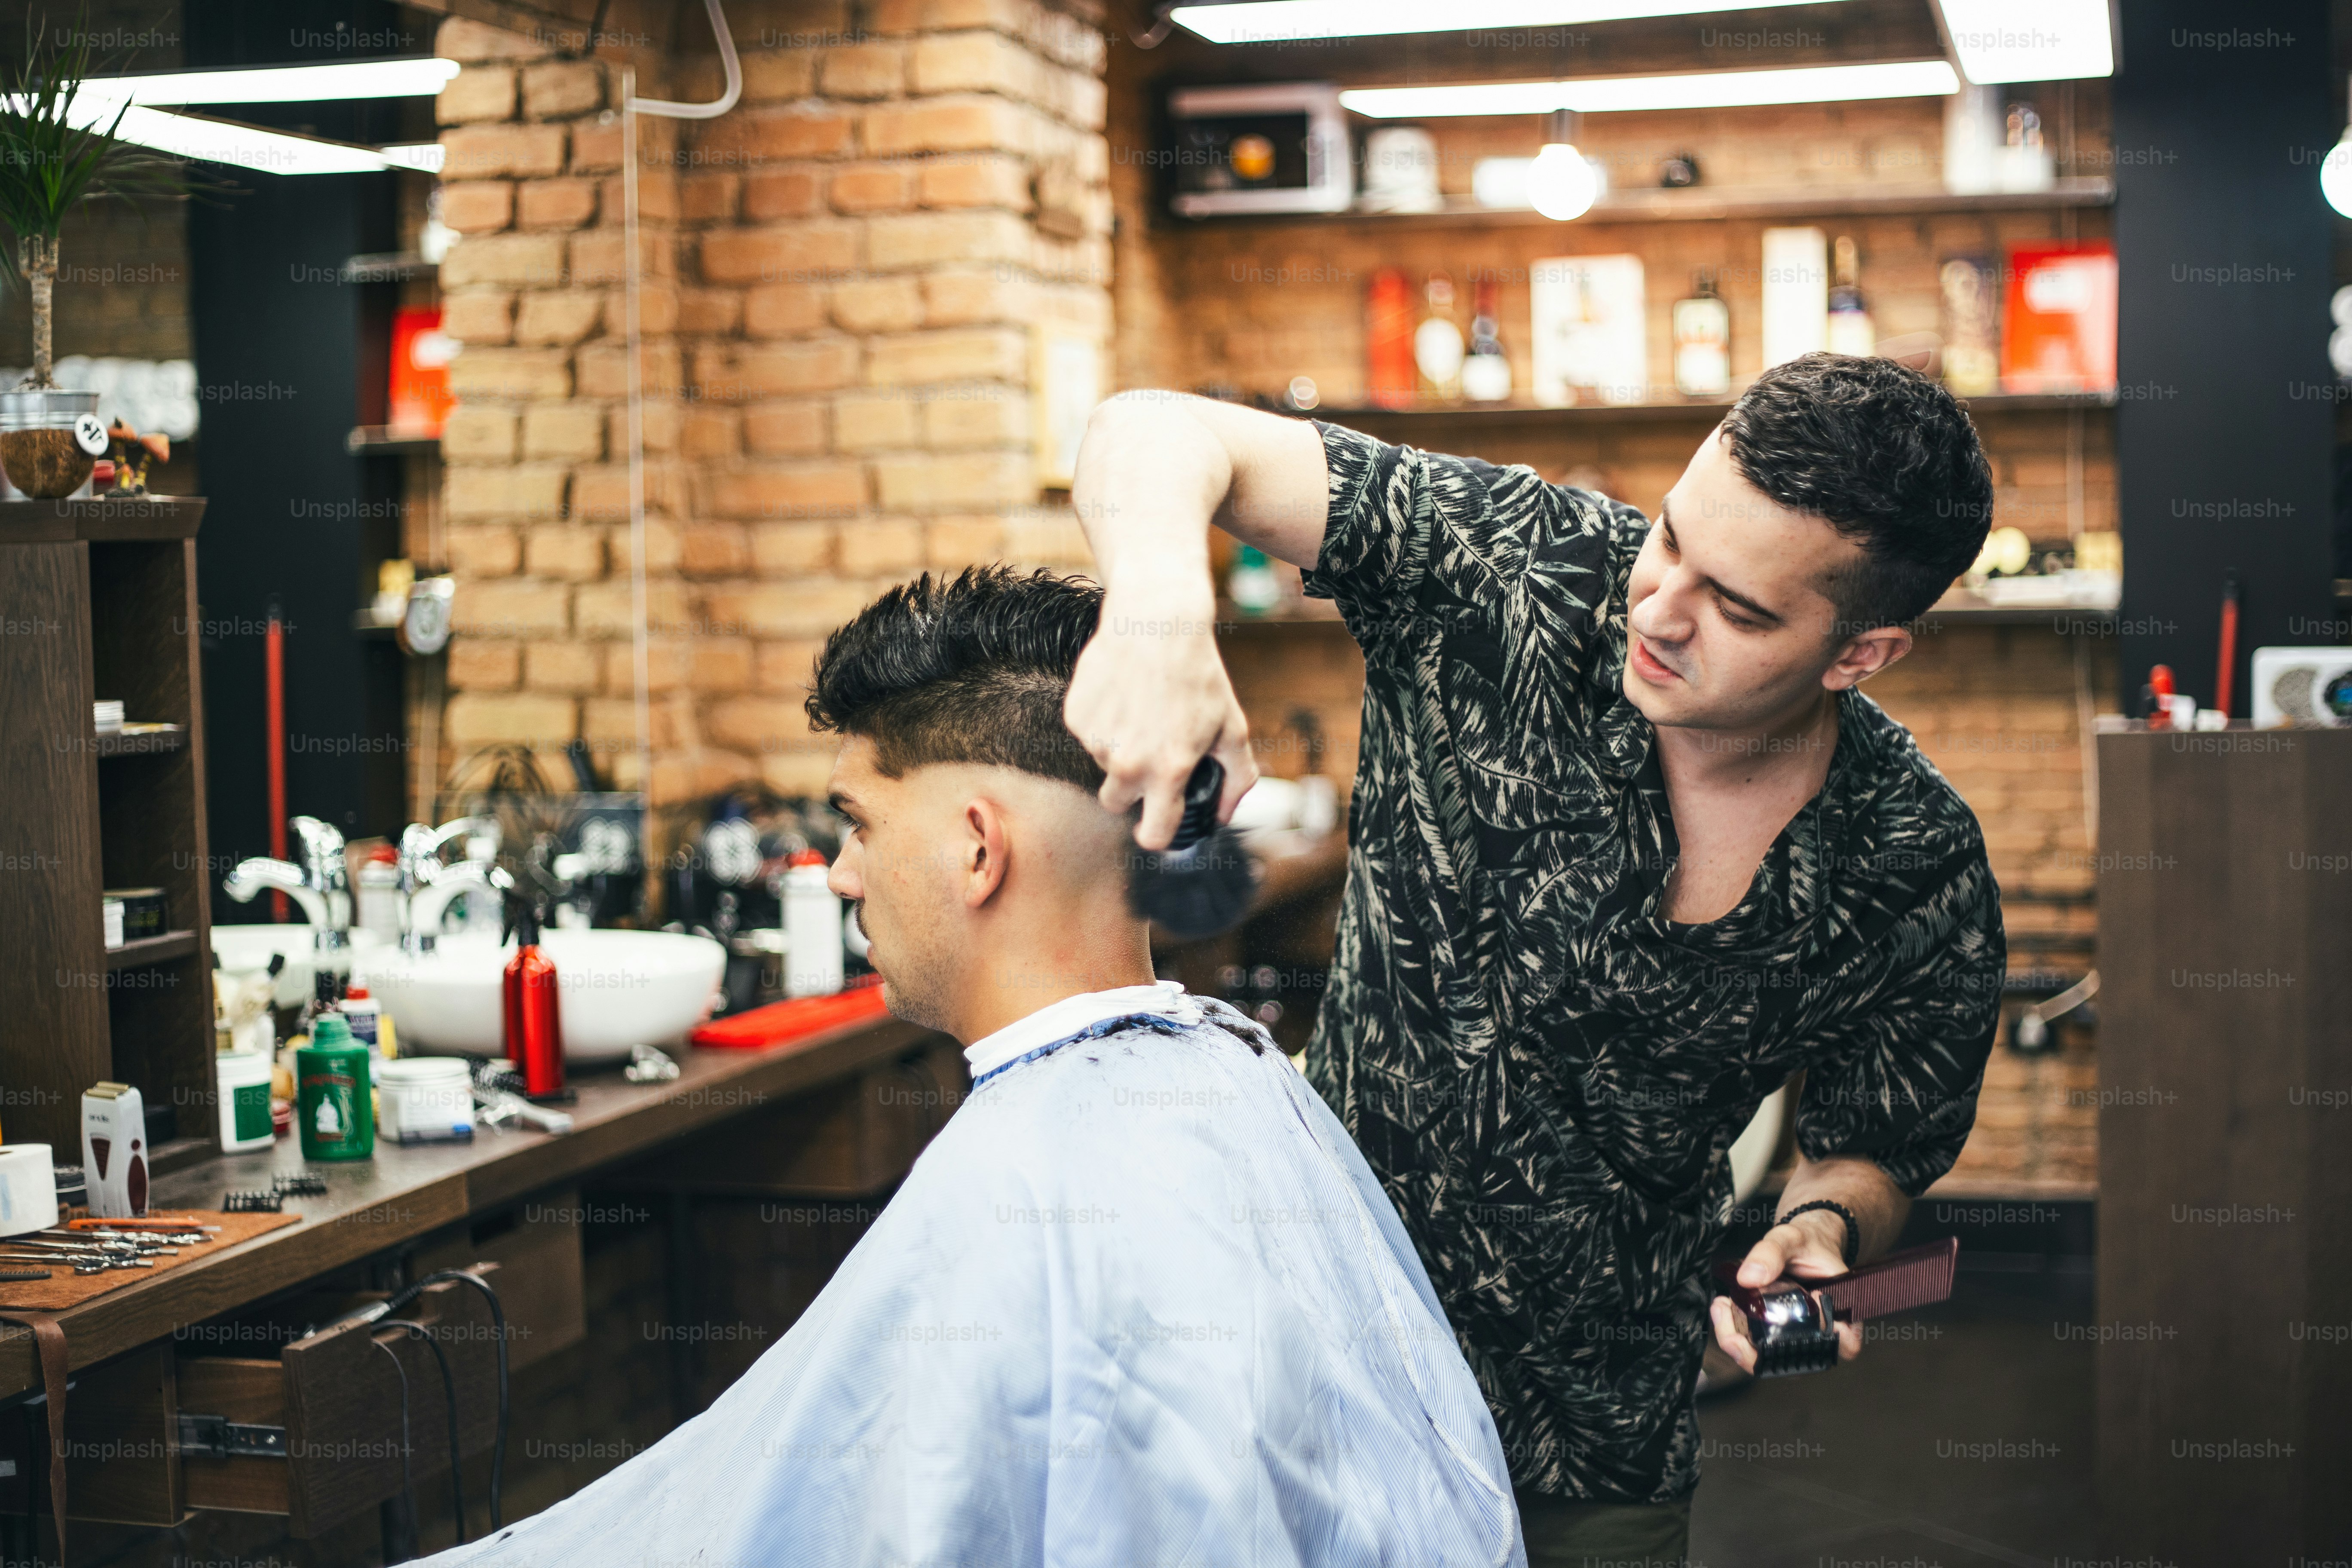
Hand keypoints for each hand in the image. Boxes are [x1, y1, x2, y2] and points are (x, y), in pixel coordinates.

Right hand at [1065, 584, 1257, 849]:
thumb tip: (1224, 814)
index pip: (1153, 835)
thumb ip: (1237, 778)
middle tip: (1151, 754)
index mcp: (1167, 771)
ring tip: (1142, 710)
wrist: (1157, 622)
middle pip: (1116, 804)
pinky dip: (1103, 723)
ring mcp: (1097, 740)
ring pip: (1103, 763)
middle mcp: (1127, 763)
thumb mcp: (1233, 728)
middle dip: (1132, 790)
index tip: (1157, 826)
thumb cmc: (1199, 675)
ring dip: (1120, 748)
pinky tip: (1123, 695)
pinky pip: (1088, 735)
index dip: (1157, 835)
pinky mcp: (1076, 717)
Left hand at [1708, 1210, 1862, 1373]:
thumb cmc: (1806, 1242)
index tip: (1789, 1319)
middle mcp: (1821, 1331)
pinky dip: (1734, 1330)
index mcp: (1842, 1311)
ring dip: (1738, 1341)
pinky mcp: (1774, 1330)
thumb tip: (1748, 1277)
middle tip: (1731, 1332)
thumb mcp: (1791, 1238)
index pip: (1845, 1345)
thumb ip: (1772, 1252)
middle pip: (1794, 1361)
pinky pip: (1753, 1342)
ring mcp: (1796, 1334)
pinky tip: (1723, 1306)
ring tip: (1721, 1308)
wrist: (1800, 1242)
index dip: (1821, 1345)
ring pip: (1768, 1358)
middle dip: (1755, 1354)